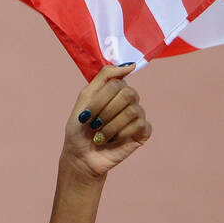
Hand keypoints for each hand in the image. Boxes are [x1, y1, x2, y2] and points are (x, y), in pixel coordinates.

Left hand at [61, 64, 152, 178]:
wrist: (80, 156)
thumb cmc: (80, 128)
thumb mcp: (85, 98)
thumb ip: (105, 76)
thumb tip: (131, 65)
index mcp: (114, 90)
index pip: (117, 82)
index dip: (100, 100)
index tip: (86, 115)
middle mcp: (128, 100)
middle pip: (128, 94)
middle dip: (106, 112)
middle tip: (94, 125)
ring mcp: (137, 115)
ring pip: (133, 111)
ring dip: (110, 126)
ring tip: (100, 136)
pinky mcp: (143, 132)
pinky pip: (140, 125)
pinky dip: (122, 134)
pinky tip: (113, 141)